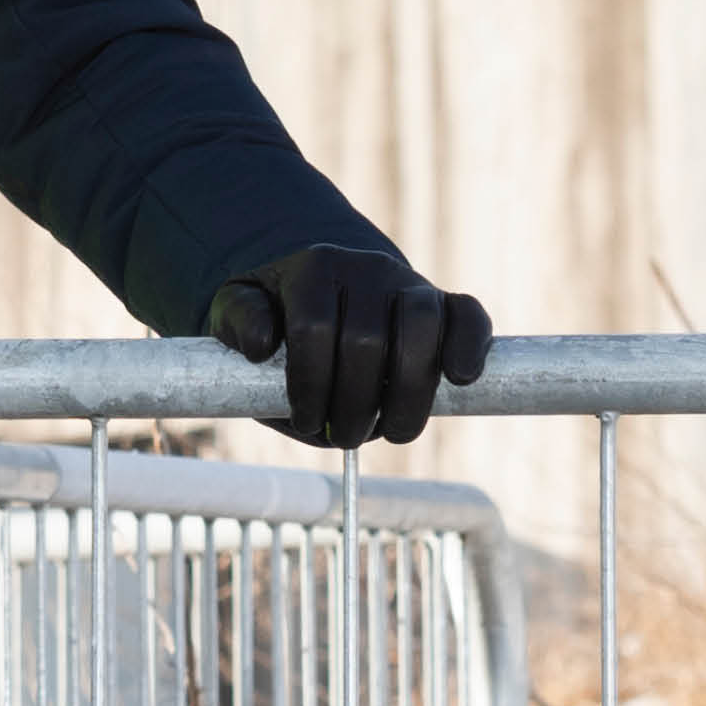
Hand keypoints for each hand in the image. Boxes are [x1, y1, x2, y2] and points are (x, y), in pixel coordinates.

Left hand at [204, 245, 491, 446]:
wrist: (322, 300)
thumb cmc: (278, 319)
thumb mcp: (237, 314)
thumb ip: (239, 320)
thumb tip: (262, 346)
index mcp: (314, 269)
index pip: (315, 329)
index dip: (309, 385)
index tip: (303, 421)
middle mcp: (366, 268)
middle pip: (367, 338)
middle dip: (354, 402)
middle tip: (341, 437)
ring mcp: (408, 282)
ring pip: (421, 326)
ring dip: (408, 393)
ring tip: (391, 431)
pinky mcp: (444, 303)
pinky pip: (467, 314)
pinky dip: (469, 344)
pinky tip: (459, 378)